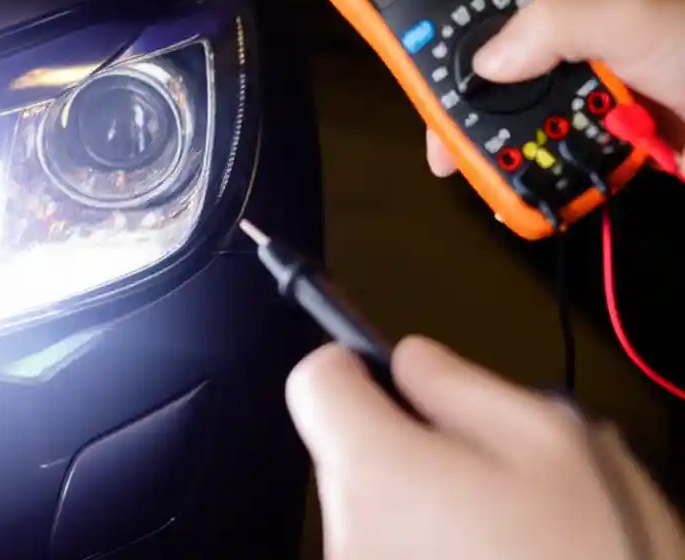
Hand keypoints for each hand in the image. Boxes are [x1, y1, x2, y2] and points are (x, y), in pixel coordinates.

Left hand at [288, 337, 684, 559]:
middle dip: (402, 446)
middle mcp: (342, 531)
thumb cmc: (590, 551)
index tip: (396, 384)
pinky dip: (421, 550)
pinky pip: (383, 555)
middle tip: (487, 474)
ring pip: (369, 512)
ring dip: (417, 508)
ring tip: (500, 534)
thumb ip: (462, 384)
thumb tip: (408, 362)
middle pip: (346, 453)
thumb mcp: (552, 441)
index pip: (313, 384)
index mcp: (374, 469)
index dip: (352, 369)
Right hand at [427, 0, 684, 176]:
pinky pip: (561, 169)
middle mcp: (576, 56)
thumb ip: (556, 26)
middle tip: (452, 160)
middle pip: (496, 91)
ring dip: (508, 162)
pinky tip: (534, 203)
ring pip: (523, 134)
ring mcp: (594, 103)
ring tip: (502, 187)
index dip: (449, 58)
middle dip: (471, 124)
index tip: (425, 95)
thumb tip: (487, 60)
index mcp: (572, 12)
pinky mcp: (614, 148)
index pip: (487, 27)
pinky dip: (545, 190)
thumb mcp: (636, 21)